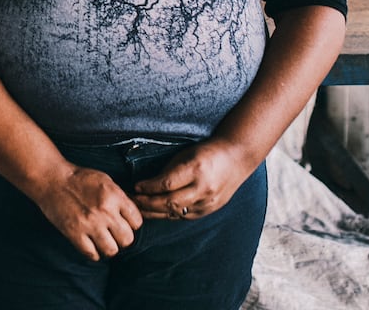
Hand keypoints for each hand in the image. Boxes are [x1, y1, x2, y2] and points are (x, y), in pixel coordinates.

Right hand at [30, 165, 142, 260]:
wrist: (52, 179)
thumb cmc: (79, 178)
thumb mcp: (105, 181)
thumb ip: (120, 198)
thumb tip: (131, 215)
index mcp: (114, 196)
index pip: (137, 222)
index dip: (132, 224)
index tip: (124, 222)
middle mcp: (104, 211)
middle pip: (127, 239)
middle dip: (122, 238)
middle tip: (114, 233)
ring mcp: (89, 224)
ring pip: (112, 250)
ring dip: (109, 247)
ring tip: (103, 241)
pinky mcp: (74, 233)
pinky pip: (92, 254)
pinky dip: (93, 252)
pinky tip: (90, 244)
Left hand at [131, 138, 257, 220]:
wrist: (237, 158)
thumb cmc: (207, 152)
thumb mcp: (186, 154)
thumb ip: (169, 171)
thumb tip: (147, 185)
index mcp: (196, 169)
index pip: (167, 184)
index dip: (149, 188)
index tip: (135, 187)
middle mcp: (203, 187)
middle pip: (170, 202)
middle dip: (147, 203)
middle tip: (131, 201)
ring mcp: (209, 201)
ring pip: (177, 212)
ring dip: (155, 213)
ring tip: (139, 210)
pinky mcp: (210, 209)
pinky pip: (186, 216)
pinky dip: (169, 215)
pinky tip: (157, 213)